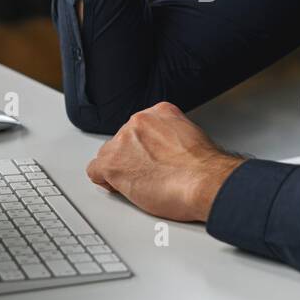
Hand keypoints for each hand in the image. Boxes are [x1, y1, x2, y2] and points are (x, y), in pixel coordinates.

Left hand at [86, 102, 245, 221]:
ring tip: (141, 184)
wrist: (203, 182)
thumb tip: (165, 150)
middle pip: (122, 141)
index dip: (142, 147)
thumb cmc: (203, 169)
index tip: (149, 158)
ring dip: (120, 169)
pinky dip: (106, 181)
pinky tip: (120, 187)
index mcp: (159, 112)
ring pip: (109, 155)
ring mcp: (123, 141)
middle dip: (131, 158)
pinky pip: (95, 170)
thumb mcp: (191, 136)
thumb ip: (171, 136)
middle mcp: (138, 121)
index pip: (139, 128)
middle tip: (148, 174)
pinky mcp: (113, 163)